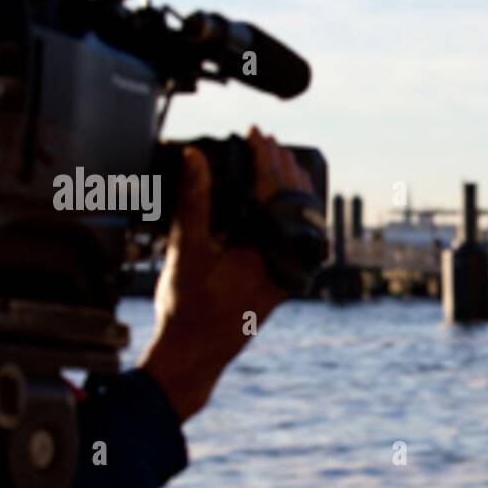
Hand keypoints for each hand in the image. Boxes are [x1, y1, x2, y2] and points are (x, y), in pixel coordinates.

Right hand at [139, 126, 313, 422]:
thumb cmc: (187, 307)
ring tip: (279, 162)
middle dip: (282, 166)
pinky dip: (292, 214)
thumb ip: (193, 200)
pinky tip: (283, 204)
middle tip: (269, 142)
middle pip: (294, 199)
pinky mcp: (287, 282)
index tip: (256, 133)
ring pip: (302, 219)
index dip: (265, 155)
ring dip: (291, 188)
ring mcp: (290, 272)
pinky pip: (299, 238)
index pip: (273, 187)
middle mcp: (286, 258)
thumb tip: (195, 158)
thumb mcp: (185, 247)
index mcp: (265, 245)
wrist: (196, 353)